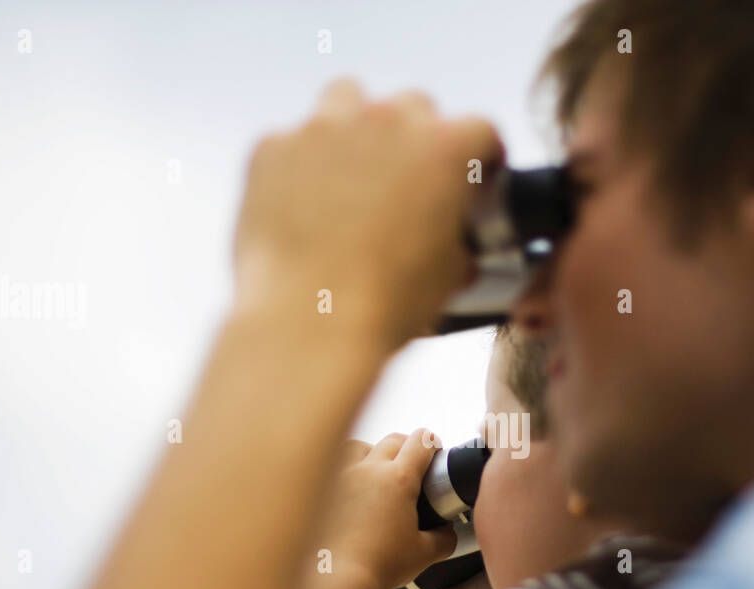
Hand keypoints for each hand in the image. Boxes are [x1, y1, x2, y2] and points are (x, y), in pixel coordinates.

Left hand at [233, 78, 502, 349]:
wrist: (307, 324)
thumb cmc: (385, 307)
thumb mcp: (450, 278)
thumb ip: (460, 242)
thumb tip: (456, 247)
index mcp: (444, 149)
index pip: (480, 133)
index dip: (482, 160)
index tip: (475, 178)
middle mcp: (385, 122)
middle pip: (414, 107)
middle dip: (418, 139)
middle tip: (409, 184)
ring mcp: (323, 128)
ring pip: (348, 98)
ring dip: (357, 127)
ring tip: (353, 174)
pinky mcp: (272, 148)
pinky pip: (292, 142)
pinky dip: (301, 166)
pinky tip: (302, 206)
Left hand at [319, 429, 457, 588]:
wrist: (337, 579)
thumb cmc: (381, 566)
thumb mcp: (424, 554)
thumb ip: (443, 538)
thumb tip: (448, 532)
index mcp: (399, 479)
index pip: (421, 442)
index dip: (432, 443)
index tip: (434, 451)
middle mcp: (369, 469)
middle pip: (393, 440)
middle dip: (407, 447)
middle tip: (412, 465)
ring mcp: (342, 476)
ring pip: (360, 446)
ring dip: (372, 453)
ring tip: (375, 472)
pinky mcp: (321, 490)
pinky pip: (333, 466)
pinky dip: (345, 469)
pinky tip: (348, 486)